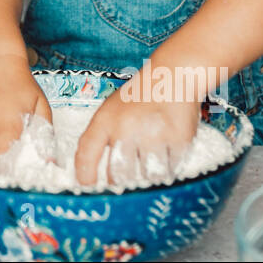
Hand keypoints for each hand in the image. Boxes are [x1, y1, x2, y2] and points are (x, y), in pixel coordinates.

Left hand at [73, 72, 200, 187]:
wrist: (172, 76)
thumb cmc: (138, 98)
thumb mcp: (110, 111)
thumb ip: (97, 139)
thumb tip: (86, 175)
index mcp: (106, 120)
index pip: (87, 153)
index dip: (84, 175)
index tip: (88, 186)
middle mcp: (127, 127)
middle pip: (118, 174)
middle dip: (121, 182)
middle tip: (126, 180)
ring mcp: (154, 134)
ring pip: (146, 177)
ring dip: (146, 177)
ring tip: (148, 163)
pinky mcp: (178, 140)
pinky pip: (170, 170)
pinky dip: (167, 170)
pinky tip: (165, 156)